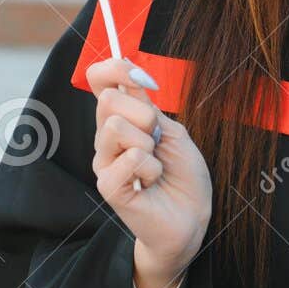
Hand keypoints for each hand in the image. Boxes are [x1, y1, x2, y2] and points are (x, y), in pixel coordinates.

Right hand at [85, 58, 212, 287]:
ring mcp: (104, 162)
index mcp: (121, 119)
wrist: (190, 218)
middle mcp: (106, 138)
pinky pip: (128, 157)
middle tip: (158, 141)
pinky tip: (152, 182)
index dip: (116, 69)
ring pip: (115, 127)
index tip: (145, 82)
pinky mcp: (107, 186)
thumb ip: (147, 105)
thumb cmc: (183, 176)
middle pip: (108, 100)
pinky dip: (151, 168)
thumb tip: (127, 73)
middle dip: (145, 115)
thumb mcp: (172, 131)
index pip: (98, 80)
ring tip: (156, 165)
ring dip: (147, 144)